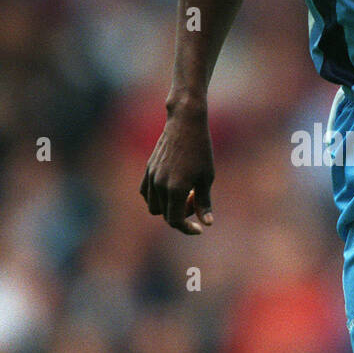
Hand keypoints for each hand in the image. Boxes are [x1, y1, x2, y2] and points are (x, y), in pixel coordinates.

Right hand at [140, 105, 214, 233]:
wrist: (185, 123)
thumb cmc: (201, 149)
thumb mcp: (207, 177)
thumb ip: (204, 202)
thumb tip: (207, 224)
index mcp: (176, 189)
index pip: (175, 221)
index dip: (187, 229)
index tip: (198, 229)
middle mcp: (160, 185)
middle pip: (165, 215)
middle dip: (181, 214)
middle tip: (195, 198)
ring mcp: (151, 177)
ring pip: (153, 206)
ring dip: (168, 206)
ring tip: (185, 191)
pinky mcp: (148, 169)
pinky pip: (146, 193)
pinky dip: (156, 197)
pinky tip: (171, 188)